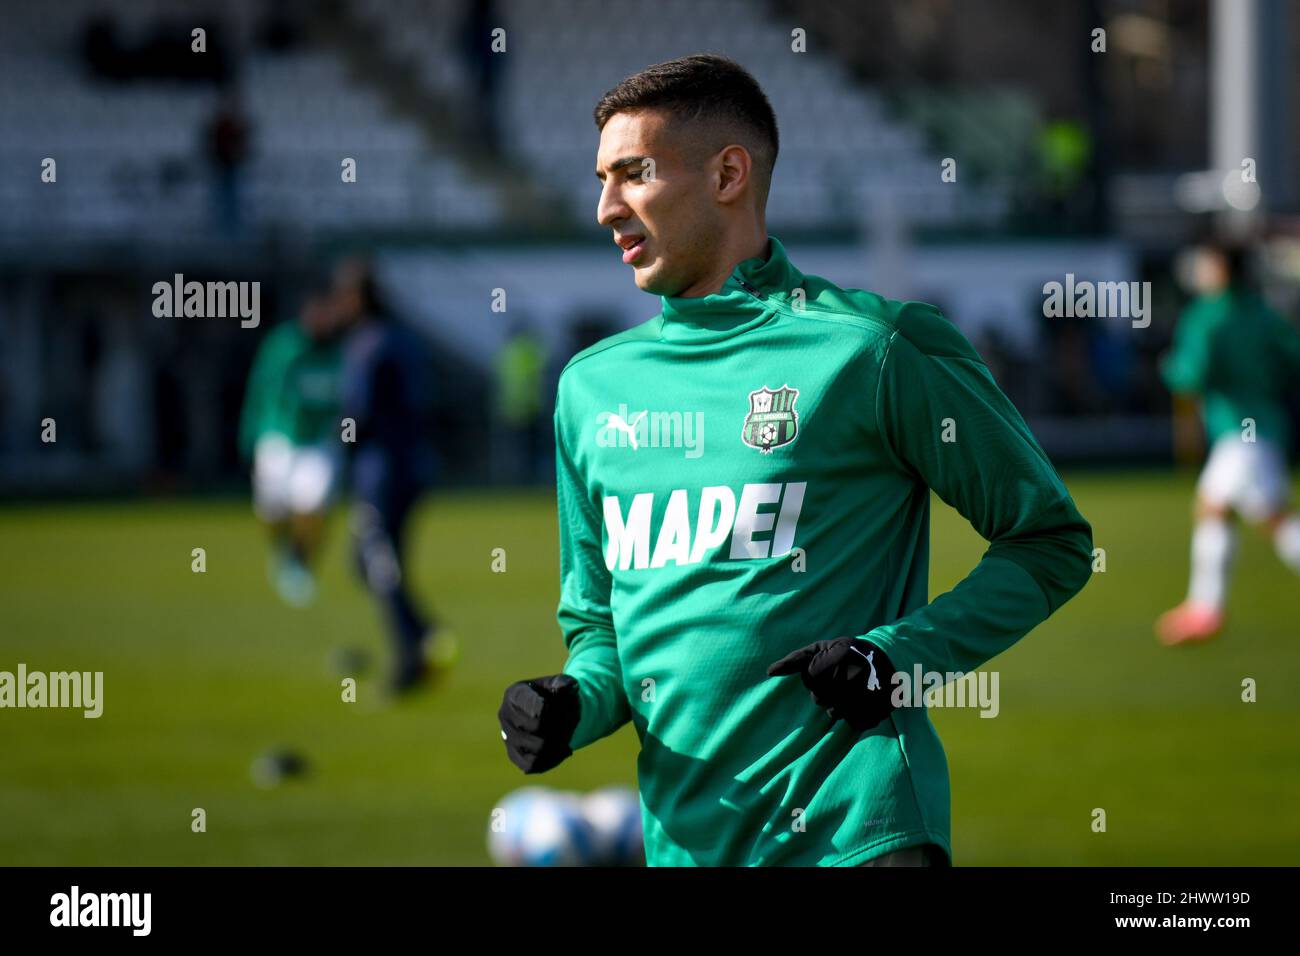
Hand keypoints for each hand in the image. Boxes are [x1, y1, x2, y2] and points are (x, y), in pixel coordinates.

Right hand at [498, 674, 581, 772]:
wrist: (550, 711)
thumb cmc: (555, 695)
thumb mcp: (560, 684)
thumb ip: (564, 683)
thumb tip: (569, 686)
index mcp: (515, 695)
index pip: (538, 709)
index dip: (555, 709)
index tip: (558, 705)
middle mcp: (505, 716)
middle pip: (539, 729)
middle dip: (560, 725)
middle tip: (571, 721)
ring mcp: (508, 737)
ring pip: (538, 749)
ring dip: (559, 743)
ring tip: (568, 735)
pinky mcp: (514, 755)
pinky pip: (533, 765)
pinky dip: (552, 759)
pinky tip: (563, 749)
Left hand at [767, 638, 896, 732]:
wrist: (890, 660)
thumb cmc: (848, 654)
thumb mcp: (821, 648)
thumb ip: (796, 660)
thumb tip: (769, 672)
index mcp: (837, 657)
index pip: (810, 681)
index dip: (815, 679)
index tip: (828, 669)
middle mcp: (853, 675)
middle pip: (819, 699)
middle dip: (826, 693)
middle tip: (841, 680)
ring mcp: (867, 694)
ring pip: (834, 713)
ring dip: (839, 705)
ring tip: (852, 691)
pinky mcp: (878, 710)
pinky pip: (853, 723)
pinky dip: (855, 716)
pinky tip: (862, 703)